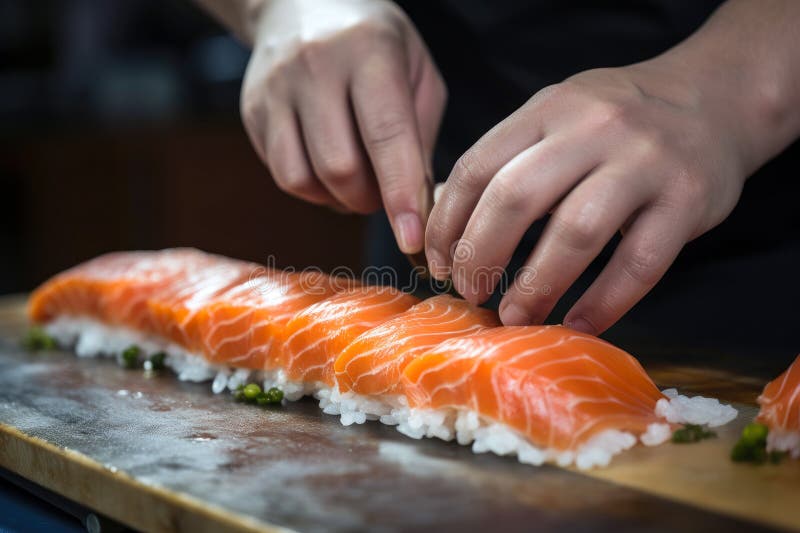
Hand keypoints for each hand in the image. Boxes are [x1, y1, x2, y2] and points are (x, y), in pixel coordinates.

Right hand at [241, 0, 445, 252]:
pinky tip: (329, 169)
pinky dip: (314, 189)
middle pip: (340, 167)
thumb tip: (418, 205)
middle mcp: (315, 67)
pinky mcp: (253, 112)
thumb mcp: (417, 74)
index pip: (386, 135)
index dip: (401, 194)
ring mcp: (276, 90)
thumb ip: (421, 136)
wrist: (302, 5)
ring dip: (338, 199)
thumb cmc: (376, 46)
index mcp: (368, 51)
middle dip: (369, 199)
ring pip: (303, 179)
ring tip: (357, 180)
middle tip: (385, 192)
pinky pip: (283, 175)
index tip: (413, 238)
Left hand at [426, 59, 755, 333]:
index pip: (476, 169)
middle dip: (480, 255)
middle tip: (471, 294)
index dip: (447, 225)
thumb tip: (446, 230)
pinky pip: (639, 262)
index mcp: (548, 110)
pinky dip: (603, 302)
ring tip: (515, 317)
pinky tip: (578, 324)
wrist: (713, 99)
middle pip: (515, 198)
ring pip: (575, 232)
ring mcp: (644, 162)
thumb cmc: (617, 123)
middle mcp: (592, 128)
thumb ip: (507, 162)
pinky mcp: (688, 199)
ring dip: (536, 285)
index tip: (439, 265)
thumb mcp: (556, 119)